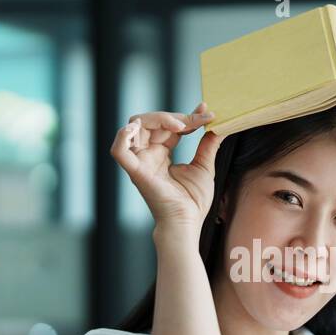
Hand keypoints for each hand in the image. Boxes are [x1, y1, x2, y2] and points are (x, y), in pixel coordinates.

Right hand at [110, 101, 222, 230]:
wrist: (188, 222)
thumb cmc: (193, 202)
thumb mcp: (204, 166)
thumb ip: (208, 145)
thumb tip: (216, 124)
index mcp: (161, 153)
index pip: (167, 125)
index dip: (185, 116)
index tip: (205, 112)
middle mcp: (147, 155)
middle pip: (149, 121)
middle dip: (173, 115)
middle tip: (197, 119)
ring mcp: (140, 162)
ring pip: (134, 126)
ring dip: (157, 118)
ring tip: (180, 125)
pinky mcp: (136, 172)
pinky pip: (119, 151)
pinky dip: (122, 137)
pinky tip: (136, 128)